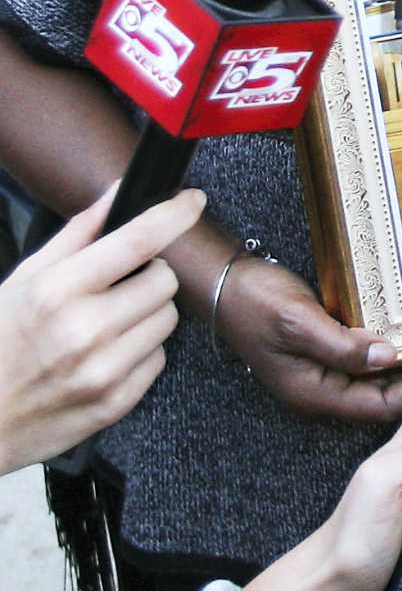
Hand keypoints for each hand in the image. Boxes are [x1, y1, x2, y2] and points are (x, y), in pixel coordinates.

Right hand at [0, 184, 204, 475]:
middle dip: (148, 276)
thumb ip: (79, 232)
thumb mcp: (25, 279)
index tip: (193, 201)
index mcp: (57, 291)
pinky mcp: (117, 402)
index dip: (174, 215)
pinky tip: (106, 356)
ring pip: (168, 319)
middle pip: (165, 280)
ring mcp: (103, 371)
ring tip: (108, 323)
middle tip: (118, 287)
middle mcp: (84, 330)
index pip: (139, 241)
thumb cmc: (0, 340)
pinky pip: (158, 358)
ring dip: (147, 314)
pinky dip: (140, 352)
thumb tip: (122, 188)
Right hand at [216, 252, 401, 422]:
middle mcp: (320, 388)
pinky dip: (390, 350)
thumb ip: (341, 345)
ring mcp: (321, 371)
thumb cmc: (255, 302)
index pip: (377, 405)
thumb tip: (388, 358)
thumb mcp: (298, 322)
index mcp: (313, 392)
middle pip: (381, 396)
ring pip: (376, 379)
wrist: (225, 282)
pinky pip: (365, 360)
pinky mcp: (324, 351)